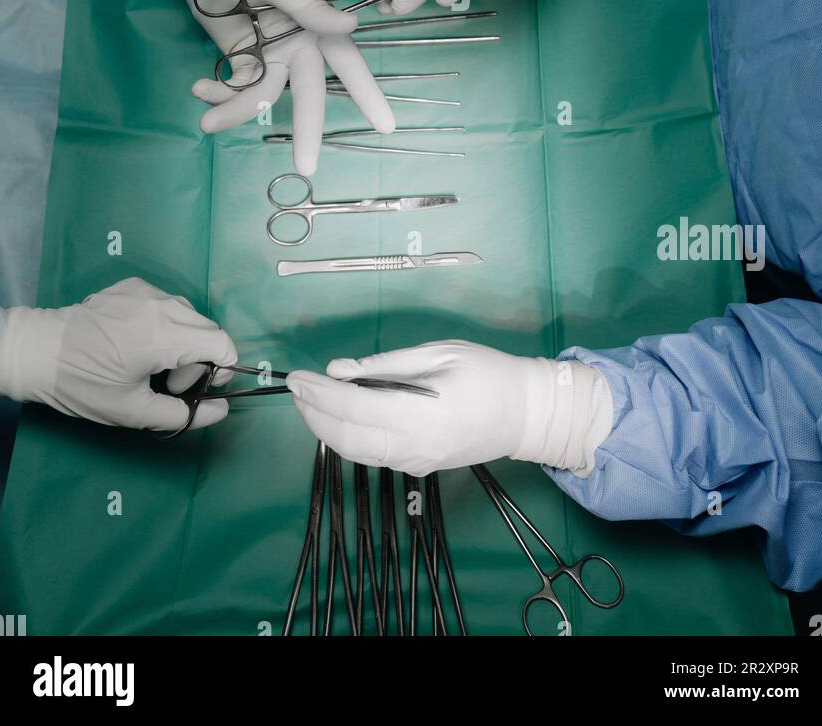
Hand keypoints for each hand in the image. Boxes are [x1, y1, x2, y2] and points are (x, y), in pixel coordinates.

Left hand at [0, 278, 237, 432]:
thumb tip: (220, 411)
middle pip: (208, 330)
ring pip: (188, 315)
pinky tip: (135, 340)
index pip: (222, 344)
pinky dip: (163, 323)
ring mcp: (148, 291)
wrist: (36, 352)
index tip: (189, 390)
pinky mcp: (132, 285)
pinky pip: (165, 303)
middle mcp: (163, 305)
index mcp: (165, 336)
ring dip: (183, 341)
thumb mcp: (133, 411)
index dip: (219, 371)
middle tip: (166, 383)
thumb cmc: (83, 385)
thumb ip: (183, 413)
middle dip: (199, 359)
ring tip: (150, 363)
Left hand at [188, 0, 393, 171]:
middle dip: (307, 130)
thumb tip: (353, 27)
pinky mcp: (238, 57)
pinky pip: (234, 87)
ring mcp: (266, 54)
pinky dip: (217, 92)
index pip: (347, 61)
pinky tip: (199, 87)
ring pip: (262, 95)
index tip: (386, 124)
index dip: (367, 91)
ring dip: (236, 110)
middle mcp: (296, 45)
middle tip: (308, 167)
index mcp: (316, 23)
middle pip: (307, 93)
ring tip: (208, 122)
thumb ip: (312, 8)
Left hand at [287, 340, 604, 475]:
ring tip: (308, 401)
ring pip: (355, 453)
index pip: (353, 406)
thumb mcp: (438, 354)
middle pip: (346, 438)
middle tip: (295, 388)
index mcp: (419, 414)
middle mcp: (412, 447)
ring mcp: (415, 462)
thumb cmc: (487, 373)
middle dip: (313, 413)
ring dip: (326, 428)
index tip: (296, 376)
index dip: (319, 393)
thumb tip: (340, 370)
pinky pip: (372, 456)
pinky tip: (338, 418)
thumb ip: (386, 365)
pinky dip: (347, 438)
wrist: (526, 414)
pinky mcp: (419, 467)